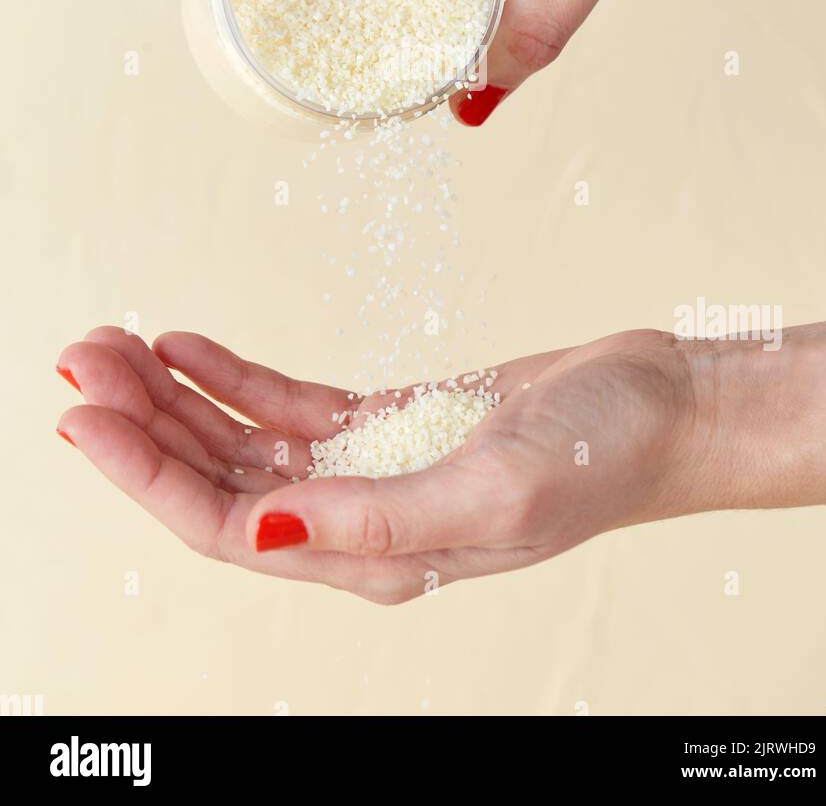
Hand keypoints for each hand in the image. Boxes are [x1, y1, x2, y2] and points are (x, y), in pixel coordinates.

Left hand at [56, 324, 697, 603]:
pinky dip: (234, 377)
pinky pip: (290, 407)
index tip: (85, 419)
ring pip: (244, 442)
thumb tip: (266, 530)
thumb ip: (376, 519)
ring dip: (175, 397)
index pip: (230, 526)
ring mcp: (374, 472)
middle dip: (143, 426)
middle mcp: (362, 523)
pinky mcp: (393, 426)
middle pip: (220, 482)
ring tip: (115, 345)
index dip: (148, 476)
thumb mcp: (493, 485)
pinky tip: (189, 345)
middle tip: (81, 360)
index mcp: (379, 556)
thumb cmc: (603, 453)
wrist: (669, 407)